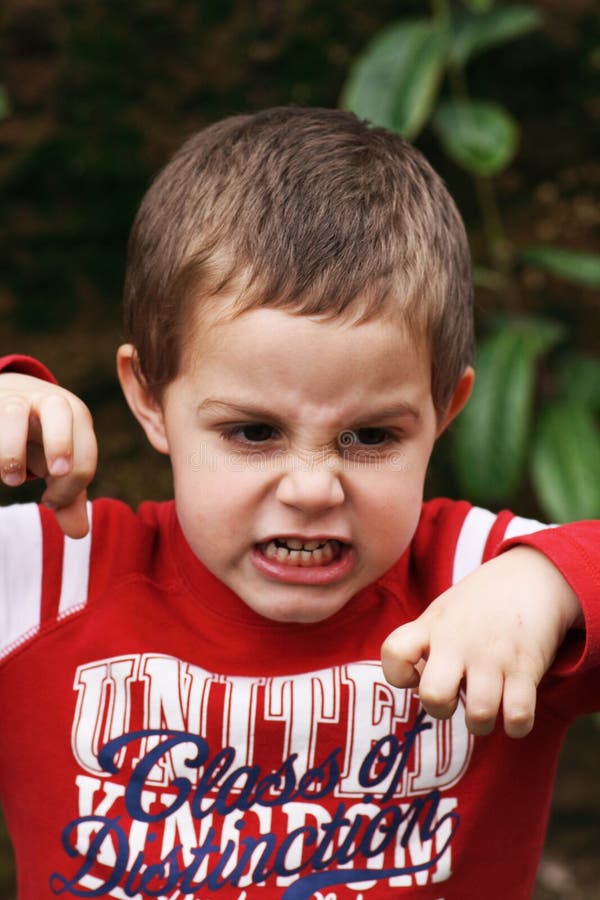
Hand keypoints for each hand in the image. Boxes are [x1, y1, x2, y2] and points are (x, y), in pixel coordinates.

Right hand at [0, 372, 96, 537]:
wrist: (11, 397)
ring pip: (13, 412)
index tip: (50, 502)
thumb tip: (78, 533)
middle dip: (59, 444)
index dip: (70, 488)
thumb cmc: (42, 439)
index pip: (84, 454)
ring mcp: (14, 398)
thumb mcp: (59, 466)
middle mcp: (48, 401)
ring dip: (11, 449)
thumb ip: (69, 497)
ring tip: (11, 479)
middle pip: (59, 410)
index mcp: (76, 417)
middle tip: (53, 474)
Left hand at [381, 546, 582, 737]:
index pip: (394, 653)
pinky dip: (516, 726)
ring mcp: (492, 656)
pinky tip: (514, 710)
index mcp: (432, 626)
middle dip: (440, 710)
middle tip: (454, 698)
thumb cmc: (479, 605)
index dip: (398, 674)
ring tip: (486, 707)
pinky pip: (518, 717)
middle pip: (433, 696)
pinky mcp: (526, 667)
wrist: (531, 575)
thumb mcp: (442, 613)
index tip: (417, 674)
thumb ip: (424, 645)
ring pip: (479, 716)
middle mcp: (458, 642)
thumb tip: (418, 686)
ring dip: (481, 723)